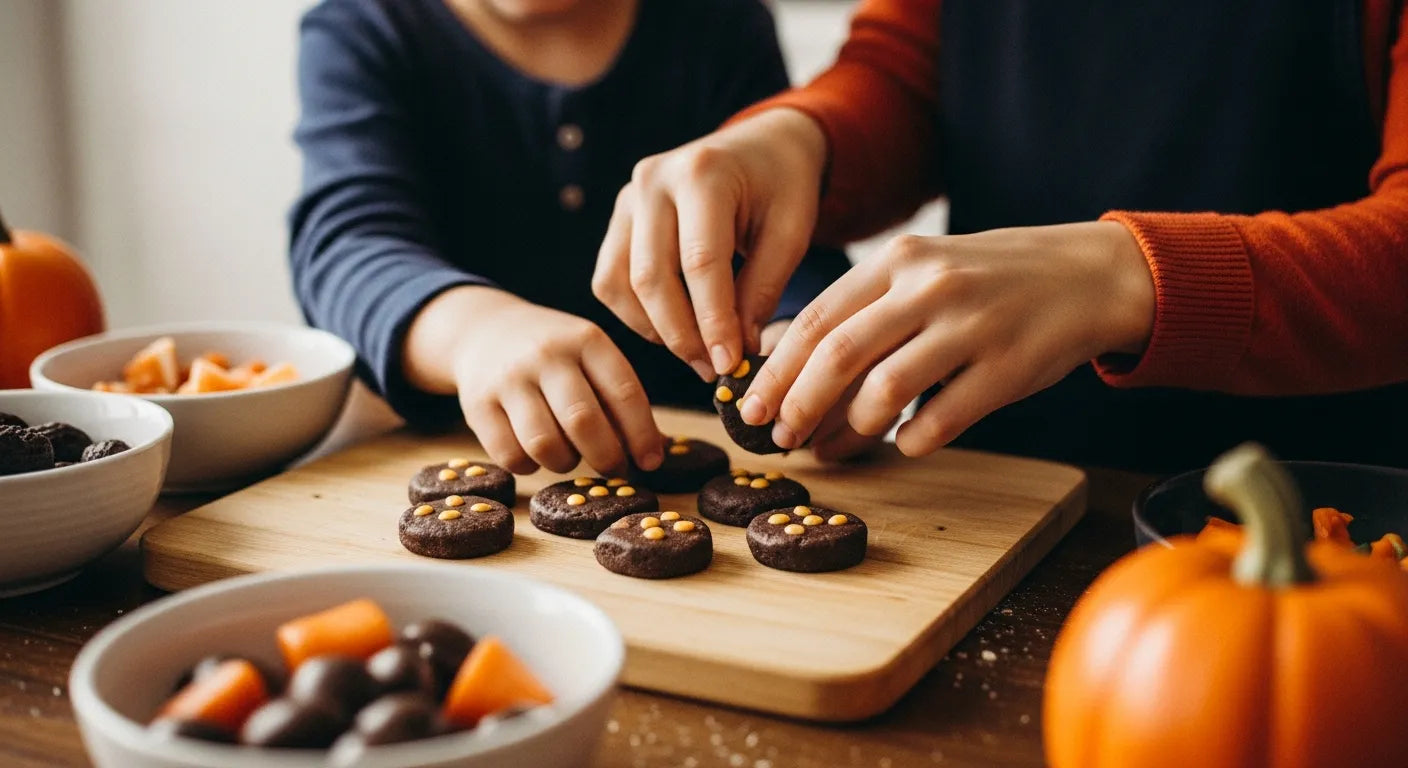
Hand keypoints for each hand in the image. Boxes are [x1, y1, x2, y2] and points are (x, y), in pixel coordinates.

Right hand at [403, 287, 662, 473]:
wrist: (484, 329)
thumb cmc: (556, 355)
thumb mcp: (591, 355)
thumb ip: (619, 397)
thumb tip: (653, 452)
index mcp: (586, 339)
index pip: (624, 393)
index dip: (642, 435)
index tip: (651, 462)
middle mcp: (547, 354)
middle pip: (584, 422)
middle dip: (607, 457)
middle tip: (614, 469)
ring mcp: (508, 378)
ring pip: (545, 444)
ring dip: (565, 463)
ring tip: (570, 457)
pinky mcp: (477, 404)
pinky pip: (510, 456)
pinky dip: (529, 466)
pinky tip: (536, 455)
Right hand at [593, 108, 828, 380]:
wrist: (759, 147)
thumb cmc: (782, 188)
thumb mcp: (791, 232)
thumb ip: (762, 289)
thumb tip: (734, 351)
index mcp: (703, 173)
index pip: (700, 262)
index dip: (713, 321)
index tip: (730, 364)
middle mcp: (653, 180)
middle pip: (652, 277)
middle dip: (683, 335)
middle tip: (714, 369)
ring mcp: (628, 198)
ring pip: (621, 284)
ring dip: (657, 330)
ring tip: (699, 353)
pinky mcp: (618, 219)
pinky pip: (611, 281)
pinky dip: (637, 315)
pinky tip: (675, 329)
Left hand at [736, 222, 1154, 456]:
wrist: (1088, 276)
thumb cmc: (989, 280)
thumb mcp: (923, 272)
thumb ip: (860, 308)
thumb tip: (779, 358)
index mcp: (900, 260)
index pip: (818, 318)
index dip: (777, 369)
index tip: (750, 405)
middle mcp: (931, 287)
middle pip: (839, 354)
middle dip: (798, 404)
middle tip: (781, 437)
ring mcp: (972, 327)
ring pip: (886, 390)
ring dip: (852, 428)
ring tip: (838, 444)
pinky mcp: (1007, 369)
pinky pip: (940, 421)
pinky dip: (910, 441)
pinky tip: (903, 443)